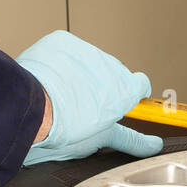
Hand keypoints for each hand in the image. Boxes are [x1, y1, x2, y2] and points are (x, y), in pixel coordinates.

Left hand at [17, 31, 163, 166]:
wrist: (33, 105)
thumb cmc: (63, 125)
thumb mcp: (102, 138)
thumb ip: (129, 138)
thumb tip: (153, 146)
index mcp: (124, 90)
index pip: (141, 84)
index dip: (135, 92)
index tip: (133, 98)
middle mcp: (110, 66)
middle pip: (111, 73)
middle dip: (102, 85)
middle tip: (84, 104)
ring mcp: (86, 50)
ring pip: (88, 61)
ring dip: (81, 72)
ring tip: (63, 92)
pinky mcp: (63, 40)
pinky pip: (66, 50)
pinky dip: (61, 61)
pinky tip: (51, 77)